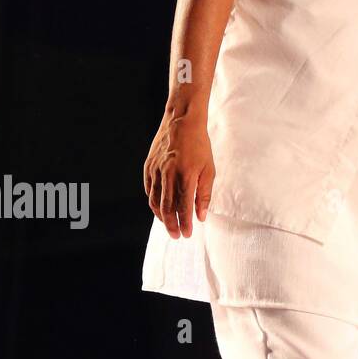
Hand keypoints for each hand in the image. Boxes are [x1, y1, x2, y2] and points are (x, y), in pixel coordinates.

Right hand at [143, 109, 214, 238]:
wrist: (182, 122)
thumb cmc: (199, 145)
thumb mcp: (209, 169)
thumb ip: (204, 194)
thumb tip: (201, 216)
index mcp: (186, 176)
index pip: (183, 207)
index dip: (185, 223)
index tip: (188, 234)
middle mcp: (168, 175)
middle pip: (167, 208)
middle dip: (172, 225)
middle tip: (177, 235)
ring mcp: (156, 171)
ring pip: (155, 201)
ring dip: (161, 216)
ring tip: (168, 224)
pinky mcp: (148, 166)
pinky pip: (149, 189)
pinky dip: (153, 202)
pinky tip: (159, 208)